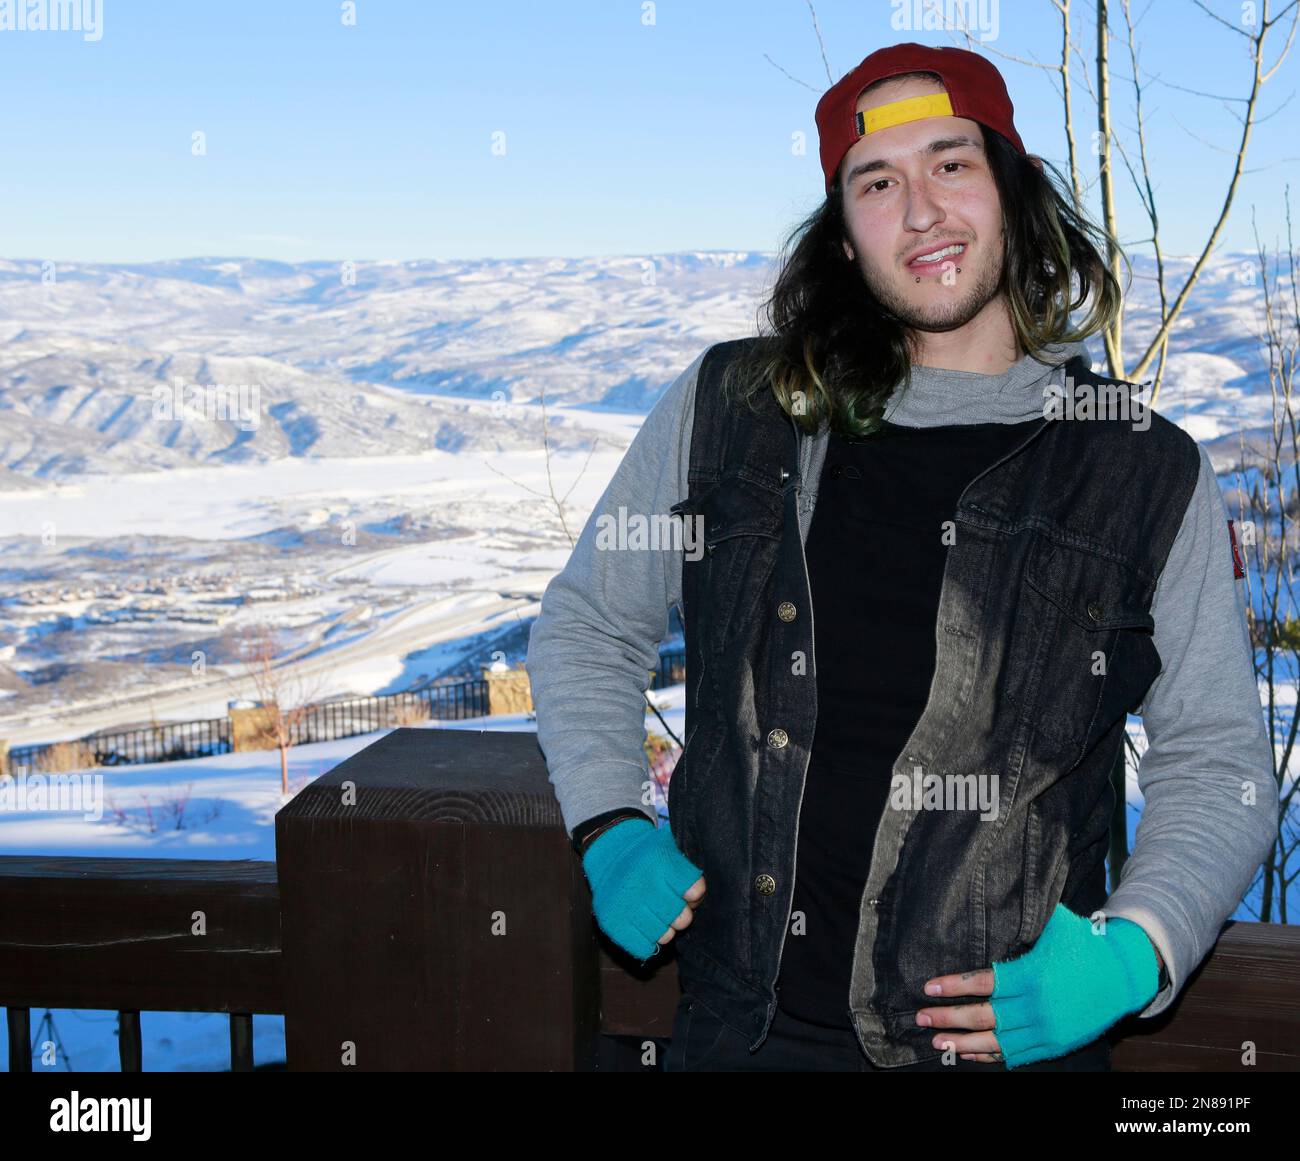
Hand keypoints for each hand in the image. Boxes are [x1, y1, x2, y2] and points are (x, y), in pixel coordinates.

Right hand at [581, 818, 705, 961]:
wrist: (607, 851)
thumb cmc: (644, 853)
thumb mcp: (668, 848)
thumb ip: (685, 875)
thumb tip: (693, 901)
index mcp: (658, 860)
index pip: (694, 891)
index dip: (694, 894)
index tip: (687, 890)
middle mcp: (641, 883)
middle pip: (682, 917)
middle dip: (680, 913)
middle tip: (668, 905)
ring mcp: (625, 905)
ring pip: (665, 935)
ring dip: (664, 928)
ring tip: (654, 915)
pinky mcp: (611, 921)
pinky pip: (642, 946)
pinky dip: (648, 941)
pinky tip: (643, 927)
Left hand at [915, 902, 1160, 1067]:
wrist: (1126, 975)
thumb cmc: (1086, 943)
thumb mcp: (1055, 923)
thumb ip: (1024, 915)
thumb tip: (993, 889)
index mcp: (1033, 975)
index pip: (984, 983)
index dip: (953, 986)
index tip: (928, 987)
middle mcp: (1037, 1007)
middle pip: (983, 1016)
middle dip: (948, 1017)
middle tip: (920, 1016)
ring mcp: (1047, 1030)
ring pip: (997, 1041)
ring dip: (963, 1042)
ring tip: (936, 1041)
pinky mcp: (1055, 1044)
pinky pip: (1017, 1054)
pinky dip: (991, 1055)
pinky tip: (970, 1053)